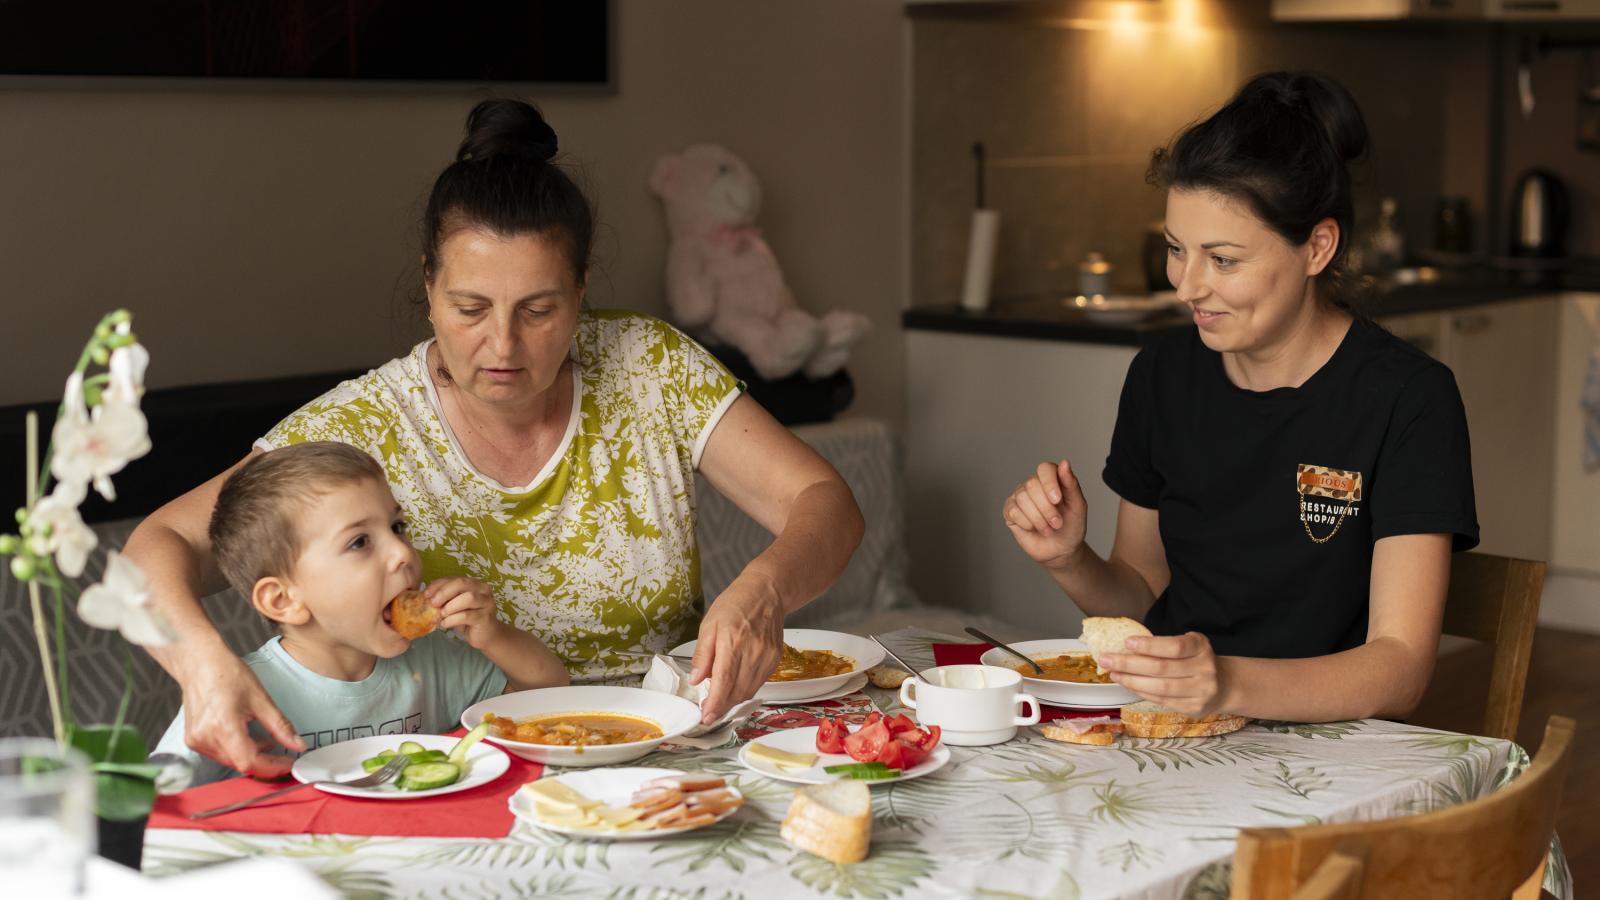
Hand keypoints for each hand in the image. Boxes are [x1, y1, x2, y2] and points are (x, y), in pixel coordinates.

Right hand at [180, 651, 304, 777]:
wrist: (199, 662)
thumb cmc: (226, 674)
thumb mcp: (261, 699)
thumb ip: (280, 726)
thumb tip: (298, 745)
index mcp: (223, 727)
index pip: (249, 762)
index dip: (272, 767)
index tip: (289, 763)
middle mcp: (205, 738)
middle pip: (240, 764)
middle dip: (265, 762)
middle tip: (284, 753)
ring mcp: (196, 741)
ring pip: (230, 761)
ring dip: (251, 756)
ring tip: (267, 740)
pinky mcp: (193, 740)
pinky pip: (219, 753)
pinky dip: (237, 750)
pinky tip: (248, 737)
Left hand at [427, 577, 502, 649]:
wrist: (486, 636)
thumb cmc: (468, 620)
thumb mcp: (454, 606)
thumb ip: (445, 599)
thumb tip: (426, 596)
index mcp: (474, 584)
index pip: (455, 578)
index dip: (438, 584)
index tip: (426, 594)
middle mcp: (483, 590)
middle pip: (462, 584)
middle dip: (444, 592)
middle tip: (432, 603)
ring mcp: (487, 603)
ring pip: (467, 598)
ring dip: (450, 606)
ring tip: (441, 615)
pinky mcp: (486, 617)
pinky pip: (466, 615)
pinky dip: (452, 619)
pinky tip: (445, 624)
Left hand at [689, 573, 784, 725]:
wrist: (766, 593)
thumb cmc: (736, 604)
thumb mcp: (709, 624)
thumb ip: (702, 654)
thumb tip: (696, 679)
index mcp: (733, 642)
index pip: (724, 682)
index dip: (715, 704)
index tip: (706, 716)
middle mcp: (753, 652)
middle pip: (737, 691)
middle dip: (722, 707)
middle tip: (708, 713)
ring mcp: (767, 657)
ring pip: (749, 691)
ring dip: (733, 701)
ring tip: (719, 702)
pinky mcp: (775, 660)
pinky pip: (759, 683)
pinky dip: (745, 689)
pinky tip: (735, 686)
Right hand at [1003, 459, 1088, 570]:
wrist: (1062, 550)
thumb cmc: (1071, 526)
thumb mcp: (1078, 506)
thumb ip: (1071, 484)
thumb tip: (1064, 463)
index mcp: (1051, 479)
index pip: (1044, 468)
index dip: (1049, 483)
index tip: (1057, 500)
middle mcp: (1033, 485)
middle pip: (1032, 485)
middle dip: (1047, 508)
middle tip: (1057, 523)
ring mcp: (1019, 497)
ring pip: (1022, 499)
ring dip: (1039, 519)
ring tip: (1048, 529)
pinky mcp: (1010, 511)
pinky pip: (1013, 512)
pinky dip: (1027, 524)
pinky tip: (1034, 528)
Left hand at [1099, 632, 1226, 717]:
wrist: (1224, 685)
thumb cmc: (1195, 660)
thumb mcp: (1188, 644)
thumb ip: (1164, 645)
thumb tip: (1125, 647)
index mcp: (1201, 647)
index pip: (1174, 647)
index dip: (1149, 645)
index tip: (1126, 642)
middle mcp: (1204, 669)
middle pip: (1162, 668)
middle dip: (1129, 664)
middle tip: (1106, 659)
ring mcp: (1201, 691)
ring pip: (1160, 688)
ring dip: (1132, 681)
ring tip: (1113, 674)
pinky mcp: (1194, 708)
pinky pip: (1162, 700)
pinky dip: (1141, 692)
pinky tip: (1128, 685)